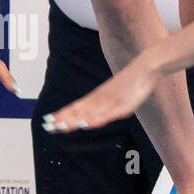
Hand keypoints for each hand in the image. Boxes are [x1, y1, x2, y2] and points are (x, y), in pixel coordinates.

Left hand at [43, 57, 159, 132]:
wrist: (145, 67)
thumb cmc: (132, 82)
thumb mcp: (117, 99)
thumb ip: (105, 109)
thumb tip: (91, 118)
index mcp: (98, 96)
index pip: (76, 107)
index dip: (63, 114)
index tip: (49, 121)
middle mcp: (100, 98)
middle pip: (78, 110)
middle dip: (63, 119)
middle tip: (47, 126)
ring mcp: (110, 100)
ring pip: (88, 112)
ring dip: (73, 119)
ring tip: (59, 126)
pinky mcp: (121, 104)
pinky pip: (105, 114)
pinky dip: (94, 119)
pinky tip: (84, 123)